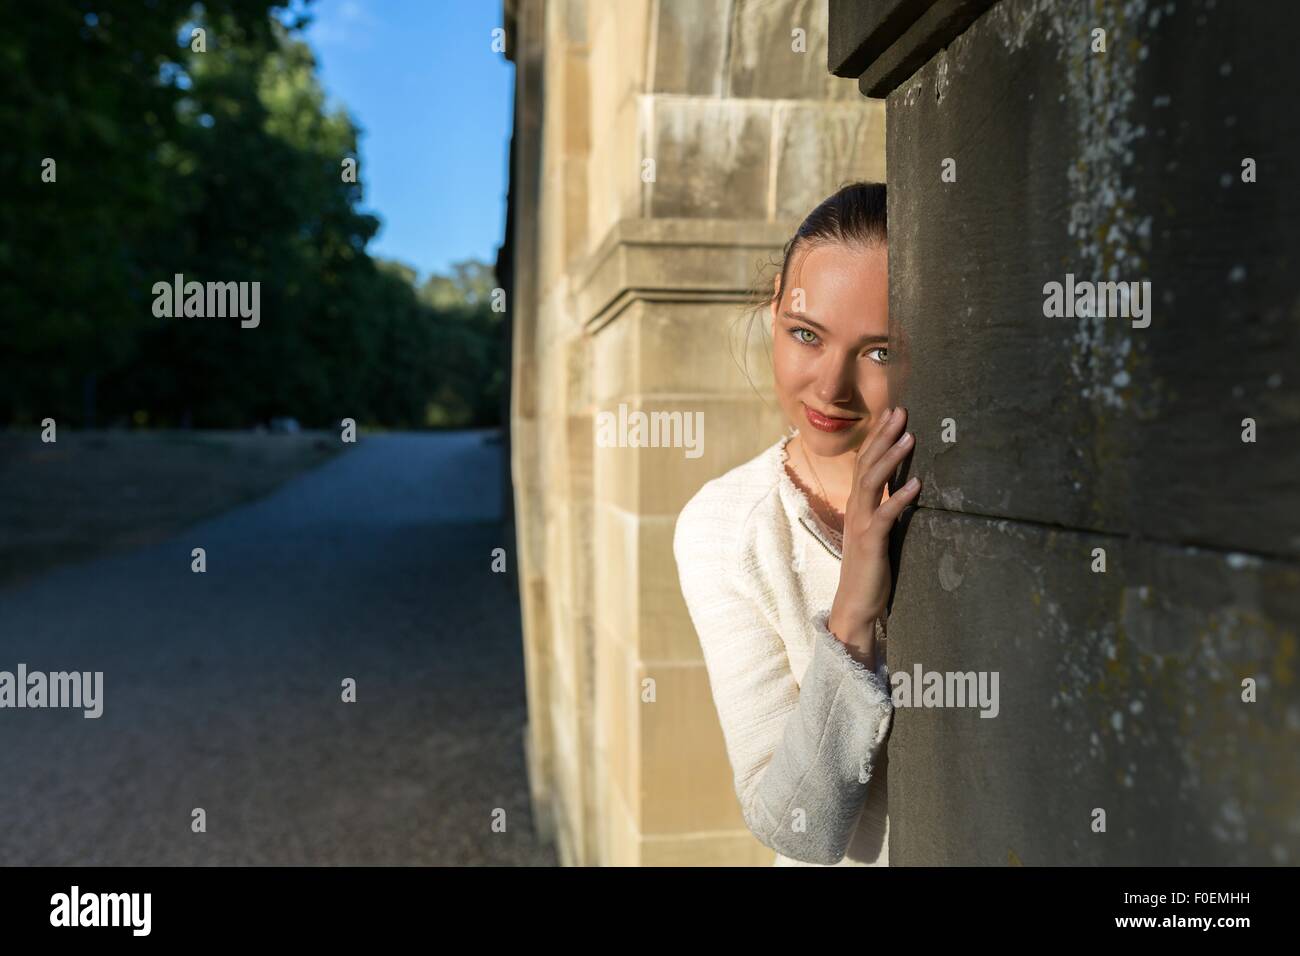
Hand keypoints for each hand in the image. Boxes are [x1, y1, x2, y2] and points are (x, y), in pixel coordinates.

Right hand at [826, 406, 920, 667]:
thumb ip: (886, 512)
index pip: (865, 463)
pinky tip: (916, 484)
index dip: (877, 437)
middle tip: (900, 411)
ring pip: (873, 482)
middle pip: (867, 464)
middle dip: (883, 436)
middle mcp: (856, 510)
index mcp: (858, 507)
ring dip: (891, 458)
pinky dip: (900, 498)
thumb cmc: (870, 573)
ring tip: (909, 437)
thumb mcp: (878, 535)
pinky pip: (885, 515)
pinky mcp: (871, 543)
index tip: (892, 414)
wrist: (855, 607)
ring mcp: (862, 525)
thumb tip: (905, 490)